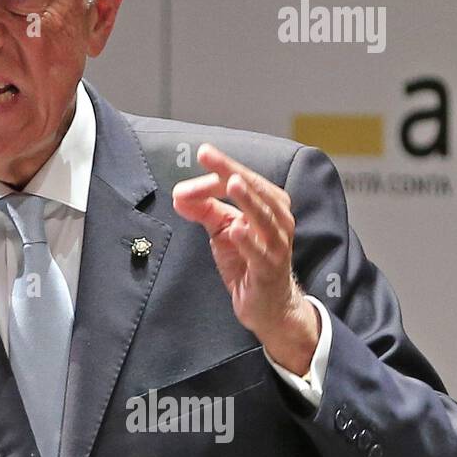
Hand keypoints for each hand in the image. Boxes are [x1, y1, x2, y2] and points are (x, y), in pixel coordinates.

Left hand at [171, 143, 318, 374]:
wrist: (268, 305)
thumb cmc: (247, 261)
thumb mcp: (222, 230)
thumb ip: (204, 209)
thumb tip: (178, 194)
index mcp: (269, 205)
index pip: (245, 179)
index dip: (223, 166)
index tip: (203, 152)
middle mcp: (278, 220)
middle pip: (255, 190)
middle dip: (231, 172)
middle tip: (209, 156)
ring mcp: (276, 245)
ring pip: (265, 217)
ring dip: (248, 200)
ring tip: (232, 183)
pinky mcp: (269, 269)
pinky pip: (260, 253)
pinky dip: (249, 241)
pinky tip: (237, 229)